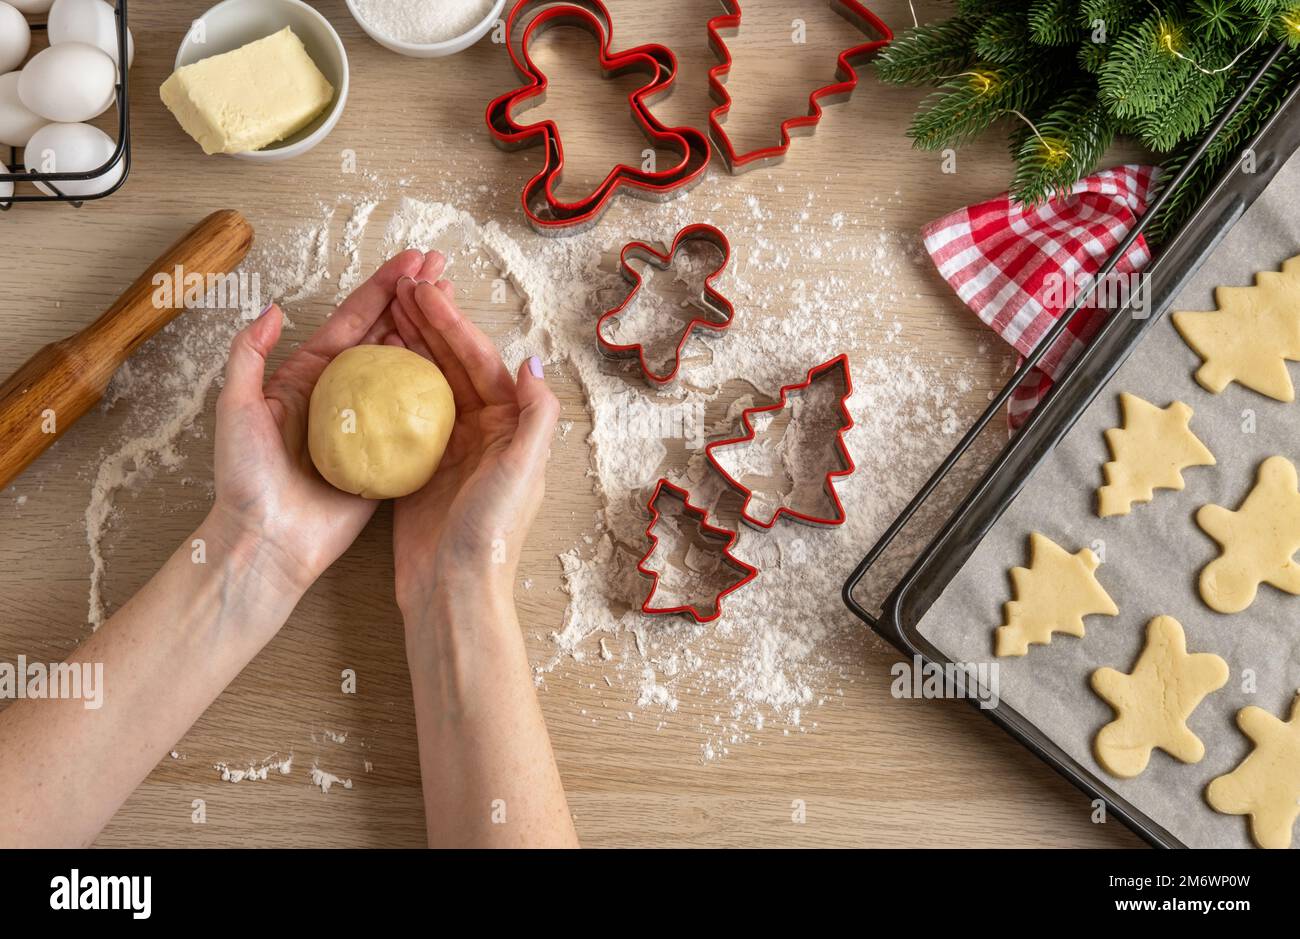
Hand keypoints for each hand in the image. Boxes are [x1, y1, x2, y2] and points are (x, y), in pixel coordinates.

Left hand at [208, 249, 443, 595]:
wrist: (268, 539)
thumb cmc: (246, 477)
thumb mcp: (237, 406)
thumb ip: (250, 356)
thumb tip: (273, 310)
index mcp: (310, 376)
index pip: (353, 320)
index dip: (384, 287)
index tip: (413, 261)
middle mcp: (344, 393)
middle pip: (387, 335)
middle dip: (416, 300)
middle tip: (444, 269)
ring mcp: (370, 424)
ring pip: (408, 369)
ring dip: (433, 334)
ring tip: (457, 303)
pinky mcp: (389, 455)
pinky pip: (419, 418)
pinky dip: (439, 390)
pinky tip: (461, 367)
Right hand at [386, 277, 559, 615]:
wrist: (453, 587)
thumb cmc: (491, 531)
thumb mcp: (523, 468)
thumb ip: (535, 414)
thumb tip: (533, 361)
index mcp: (511, 426)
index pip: (479, 360)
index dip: (451, 322)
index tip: (422, 288)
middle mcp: (485, 432)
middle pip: (453, 364)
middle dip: (428, 322)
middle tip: (399, 284)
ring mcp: (450, 447)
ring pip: (427, 382)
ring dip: (409, 345)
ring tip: (384, 308)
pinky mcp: (420, 466)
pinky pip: (404, 413)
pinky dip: (390, 383)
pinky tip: (371, 360)